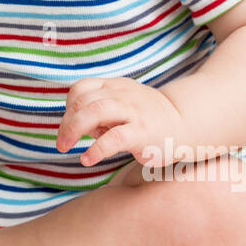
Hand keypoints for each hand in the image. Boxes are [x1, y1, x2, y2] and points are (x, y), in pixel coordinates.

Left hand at [55, 76, 188, 167]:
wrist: (185, 123)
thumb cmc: (146, 117)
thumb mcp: (122, 105)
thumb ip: (98, 112)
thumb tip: (77, 128)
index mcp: (115, 86)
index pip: (81, 88)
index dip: (68, 106)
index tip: (68, 124)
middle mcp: (122, 95)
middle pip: (83, 100)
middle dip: (66, 122)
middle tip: (61, 143)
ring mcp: (133, 112)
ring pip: (96, 111)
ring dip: (74, 129)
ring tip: (66, 148)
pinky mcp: (143, 133)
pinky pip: (114, 138)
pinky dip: (96, 149)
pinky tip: (87, 159)